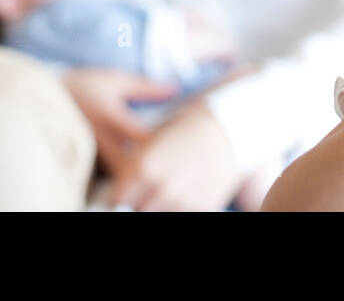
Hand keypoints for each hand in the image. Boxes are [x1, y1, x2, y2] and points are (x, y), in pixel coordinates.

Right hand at [62, 68, 177, 172]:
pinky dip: (123, 175)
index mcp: (114, 119)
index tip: (182, 144)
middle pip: (133, 166)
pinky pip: (108, 174)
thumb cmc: (86, 85)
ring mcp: (94, 154)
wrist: (48, 95)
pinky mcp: (87, 160)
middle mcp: (103, 141)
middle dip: (152, 167)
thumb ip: (146, 88)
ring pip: (120, 174)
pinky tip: (138, 172)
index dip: (165, 146)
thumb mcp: (117, 80)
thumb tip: (176, 88)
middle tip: (172, 165)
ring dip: (138, 173)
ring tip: (158, 169)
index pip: (144, 141)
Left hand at [108, 102, 239, 210]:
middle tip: (144, 193)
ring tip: (165, 192)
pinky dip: (179, 208)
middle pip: (134, 211)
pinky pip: (181, 216)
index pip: (115, 199)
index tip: (122, 194)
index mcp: (144, 168)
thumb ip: (130, 166)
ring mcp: (184, 201)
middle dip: (136, 203)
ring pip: (157, 215)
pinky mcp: (203, 207)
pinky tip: (183, 195)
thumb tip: (114, 192)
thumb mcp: (152, 141)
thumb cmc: (186, 128)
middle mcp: (162, 188)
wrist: (228, 127)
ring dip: (158, 207)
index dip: (117, 196)